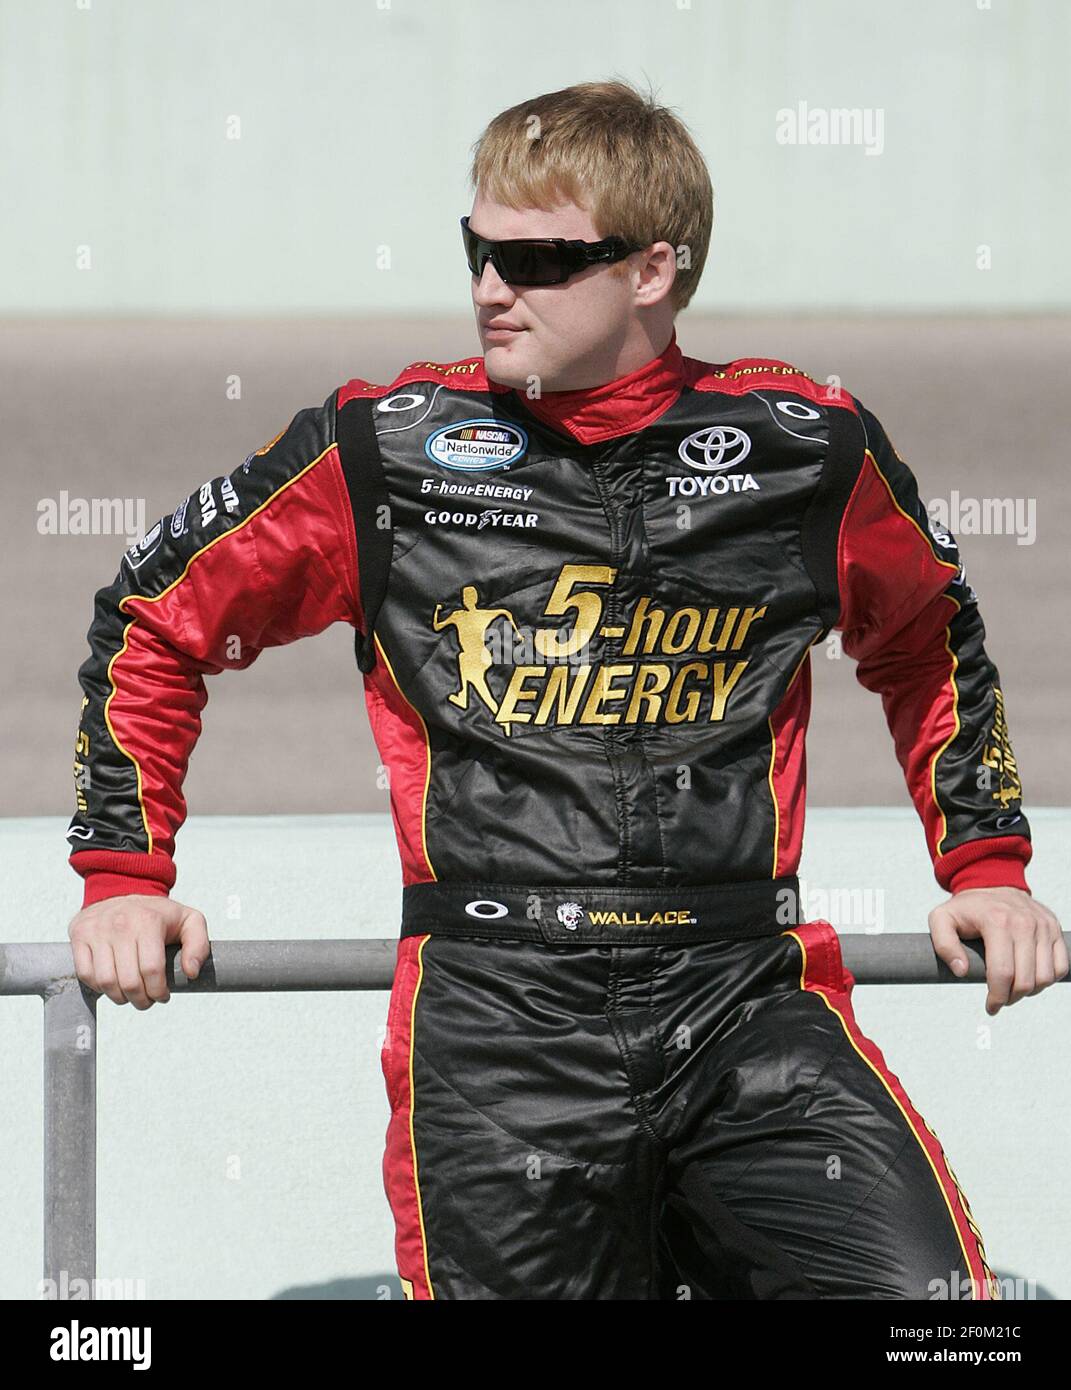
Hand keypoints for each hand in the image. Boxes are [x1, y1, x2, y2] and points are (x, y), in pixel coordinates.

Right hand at [67, 895, 209, 1009]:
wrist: (121, 889)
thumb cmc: (157, 913)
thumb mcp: (189, 921)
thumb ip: (199, 945)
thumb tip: (191, 973)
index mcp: (148, 921)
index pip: (152, 970)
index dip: (158, 991)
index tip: (163, 996)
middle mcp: (120, 924)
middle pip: (128, 981)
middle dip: (141, 1000)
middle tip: (147, 1000)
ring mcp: (97, 930)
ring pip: (105, 981)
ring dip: (120, 998)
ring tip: (130, 996)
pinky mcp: (80, 935)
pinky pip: (85, 973)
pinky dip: (98, 987)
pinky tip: (112, 984)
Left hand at [929, 887, 1067, 1015]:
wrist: (992, 882)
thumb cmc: (966, 908)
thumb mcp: (941, 919)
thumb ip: (943, 945)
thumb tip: (961, 971)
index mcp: (996, 921)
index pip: (1002, 972)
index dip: (996, 997)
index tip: (990, 1007)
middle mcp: (1024, 922)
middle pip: (1025, 979)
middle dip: (1012, 998)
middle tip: (1000, 1000)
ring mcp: (1042, 925)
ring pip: (1045, 976)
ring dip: (1030, 991)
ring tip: (1013, 989)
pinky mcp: (1054, 928)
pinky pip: (1060, 966)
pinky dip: (1047, 979)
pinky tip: (1030, 978)